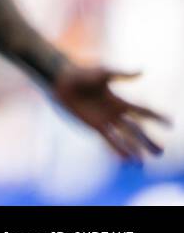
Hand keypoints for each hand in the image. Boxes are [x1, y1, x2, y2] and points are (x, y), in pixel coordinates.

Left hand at [52, 65, 169, 160]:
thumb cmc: (82, 73)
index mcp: (120, 101)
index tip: (171, 123)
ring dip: (134, 150)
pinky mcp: (94, 126)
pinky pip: (108, 140)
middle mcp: (115, 113)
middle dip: (148, 140)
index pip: (143, 111)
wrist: (62, 80)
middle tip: (160, 151)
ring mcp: (105, 121)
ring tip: (144, 162)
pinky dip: (117, 150)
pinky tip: (126, 161)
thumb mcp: (104, 73)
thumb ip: (122, 74)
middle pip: (136, 130)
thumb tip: (143, 70)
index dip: (157, 117)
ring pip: (124, 138)